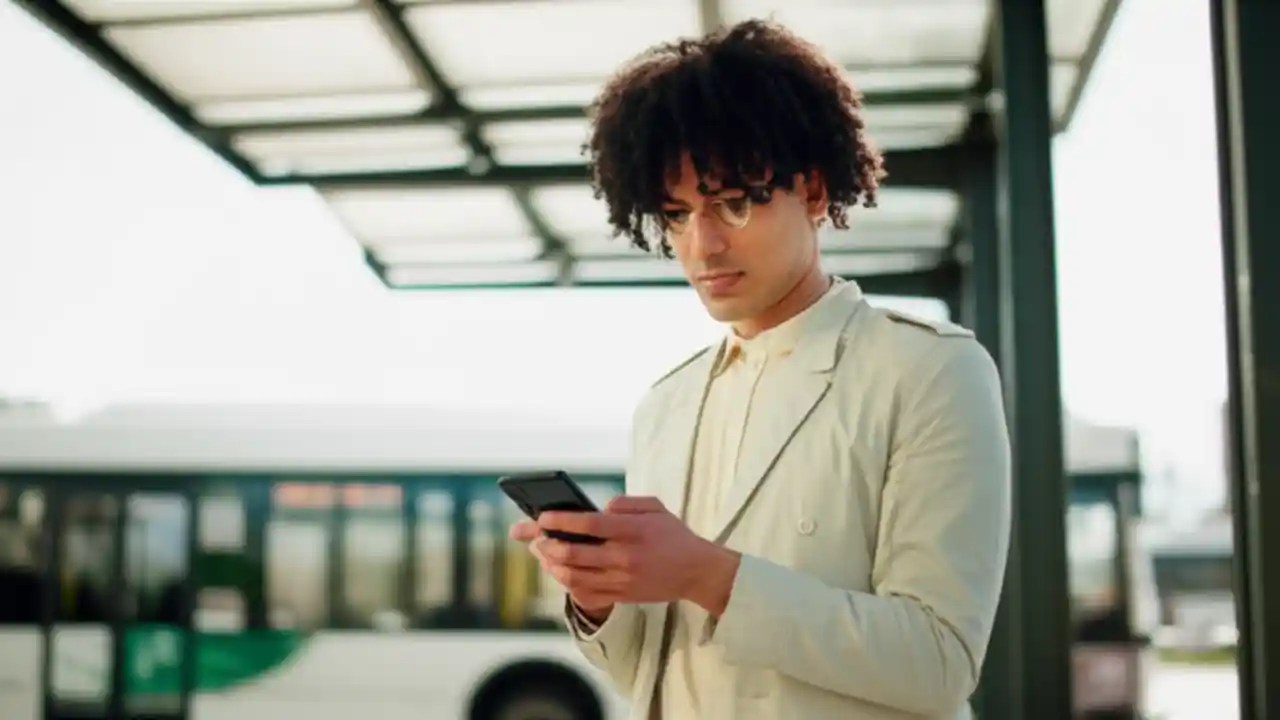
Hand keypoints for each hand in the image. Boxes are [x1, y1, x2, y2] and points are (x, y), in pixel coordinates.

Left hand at [509, 496, 740, 616]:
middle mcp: (624, 557)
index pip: (588, 525)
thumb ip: (625, 503)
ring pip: (574, 577)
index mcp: (632, 531)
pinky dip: (567, 585)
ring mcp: (622, 580)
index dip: (561, 521)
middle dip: (547, 546)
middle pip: (574, 554)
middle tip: (535, 539)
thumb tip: (597, 510)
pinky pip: (585, 595)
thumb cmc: (673, 536)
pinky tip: (561, 573)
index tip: (542, 517)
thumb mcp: (655, 507)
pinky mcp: (622, 596)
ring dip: (552, 566)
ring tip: (543, 555)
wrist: (697, 572)